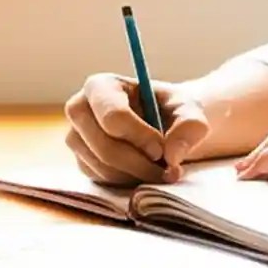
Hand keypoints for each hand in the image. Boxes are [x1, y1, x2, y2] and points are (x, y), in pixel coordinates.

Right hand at [64, 73, 209, 186]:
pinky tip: (145, 173)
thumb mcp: (188, 110)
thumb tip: (172, 156)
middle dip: (138, 163)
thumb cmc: (171, 111)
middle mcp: (80, 109)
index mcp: (101, 86)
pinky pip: (102, 180)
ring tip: (162, 170)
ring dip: (136, 175)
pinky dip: (128, 182)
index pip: (112, 116)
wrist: (164, 125)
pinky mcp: (82, 161)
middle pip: (104, 146)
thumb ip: (190, 126)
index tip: (162, 149)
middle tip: (167, 169)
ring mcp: (77, 137)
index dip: (139, 137)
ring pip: (102, 166)